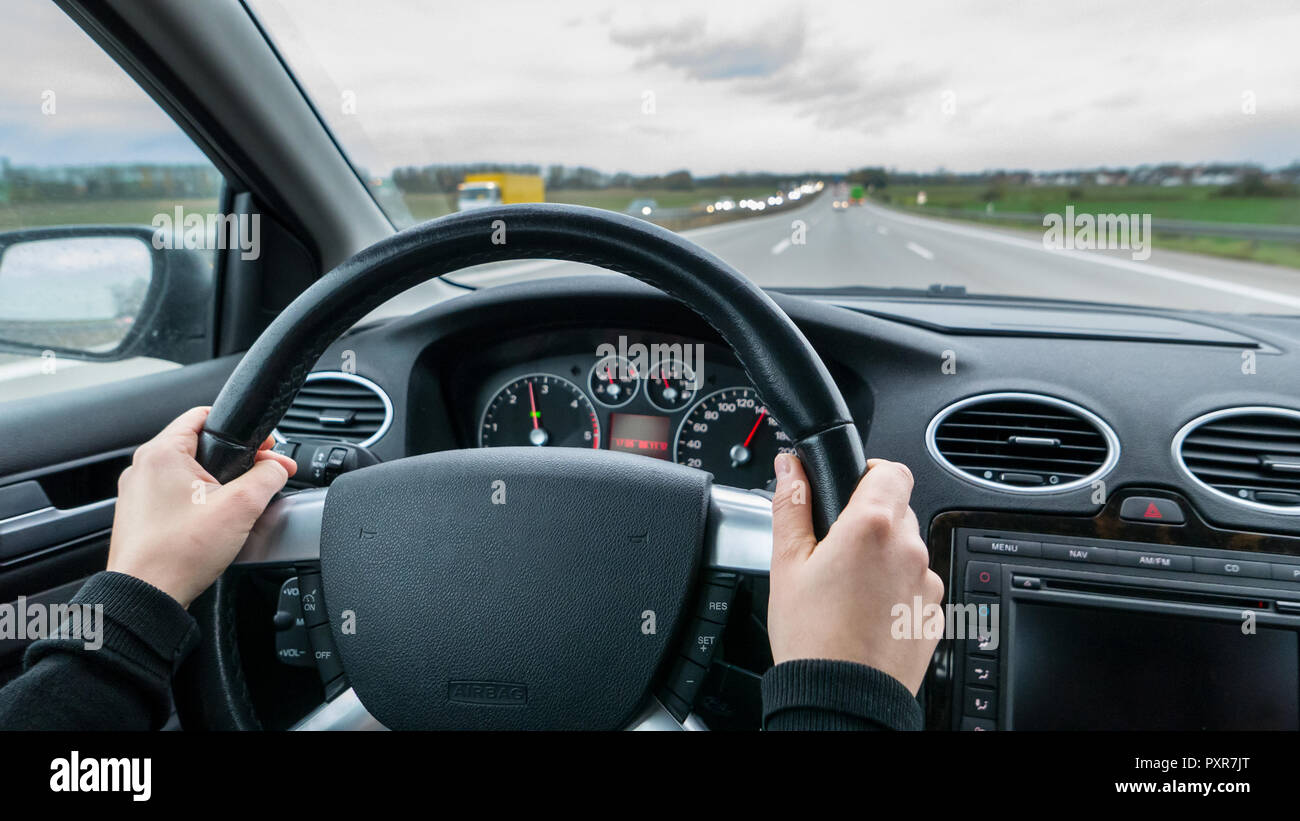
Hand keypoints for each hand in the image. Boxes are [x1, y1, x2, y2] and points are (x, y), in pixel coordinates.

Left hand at [108, 407, 296, 607]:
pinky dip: (197, 502)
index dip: (241, 428)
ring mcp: (137, 493)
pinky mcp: (139, 516)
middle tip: (259, 477)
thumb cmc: (179, 553)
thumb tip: (278, 468)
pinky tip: (213, 522)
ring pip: (187, 473)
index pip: (204, 415)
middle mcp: (143, 468)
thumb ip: (267, 477)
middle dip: (235, 460)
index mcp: (162, 453)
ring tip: (238, 504)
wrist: (146, 595)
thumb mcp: (241, 507)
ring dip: (217, 483)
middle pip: (199, 446)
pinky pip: (174, 496)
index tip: (263, 447)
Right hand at [768, 453, 943, 694]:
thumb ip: (791, 505)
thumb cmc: (812, 637)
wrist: (841, 700)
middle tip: (834, 552)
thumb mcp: (786, 563)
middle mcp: (909, 550)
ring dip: (883, 558)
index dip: (869, 474)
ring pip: (906, 551)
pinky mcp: (933, 613)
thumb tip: (790, 468)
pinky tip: (865, 613)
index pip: (891, 470)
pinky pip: (915, 587)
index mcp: (872, 526)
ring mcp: (926, 584)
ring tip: (847, 591)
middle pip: (897, 511)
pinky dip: (895, 592)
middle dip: (869, 522)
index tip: (849, 490)